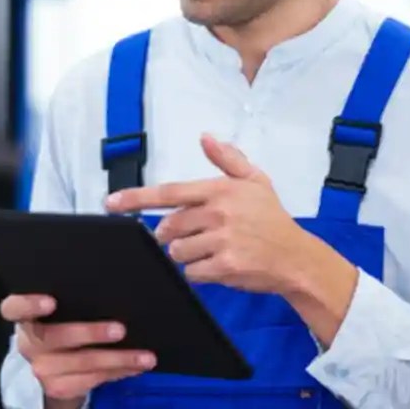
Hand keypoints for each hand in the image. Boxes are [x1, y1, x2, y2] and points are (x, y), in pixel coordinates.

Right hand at [0, 294, 155, 403]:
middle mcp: (27, 342)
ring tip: (143, 355)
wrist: (56, 364)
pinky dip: (117, 372)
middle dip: (90, 333)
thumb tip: (120, 272)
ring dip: (116, 359)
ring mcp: (40, 368)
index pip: (13, 307)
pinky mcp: (56, 388)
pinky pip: (90, 381)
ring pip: (80, 363)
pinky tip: (135, 366)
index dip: (29, 304)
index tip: (51, 302)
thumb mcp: (64, 306)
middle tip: (120, 329)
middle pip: (53, 337)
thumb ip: (76, 291)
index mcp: (24, 315)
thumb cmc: (65, 321)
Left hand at [104, 134, 310, 293]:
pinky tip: (217, 266)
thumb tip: (205, 138)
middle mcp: (218, 212)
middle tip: (189, 236)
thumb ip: (227, 159)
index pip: (169, 192)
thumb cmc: (273, 219)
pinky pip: (192, 272)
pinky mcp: (225, 266)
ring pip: (177, 251)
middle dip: (170, 234)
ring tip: (210, 250)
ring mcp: (222, 240)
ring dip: (186, 254)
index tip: (111, 202)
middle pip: (168, 226)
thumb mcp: (255, 181)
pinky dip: (199, 272)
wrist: (297, 257)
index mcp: (220, 190)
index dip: (136, 197)